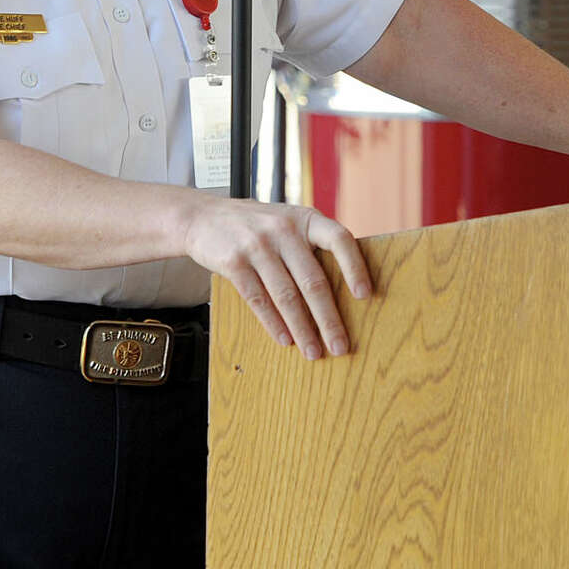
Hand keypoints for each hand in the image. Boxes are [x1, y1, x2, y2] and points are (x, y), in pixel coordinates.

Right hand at [178, 197, 373, 359]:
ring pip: (286, 296)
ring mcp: (257, 245)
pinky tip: (285, 340)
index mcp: (305, 219)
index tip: (365, 295)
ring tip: (314, 352)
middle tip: (341, 346)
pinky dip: (274, 324)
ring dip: (303, 330)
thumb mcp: (288, 221)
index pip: (339, 239)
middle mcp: (284, 229)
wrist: (203, 217)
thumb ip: (312, 244)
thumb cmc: (256, 226)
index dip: (355, 267)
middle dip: (329, 319)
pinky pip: (258, 300)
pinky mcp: (234, 262)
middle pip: (313, 281)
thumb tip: (346, 286)